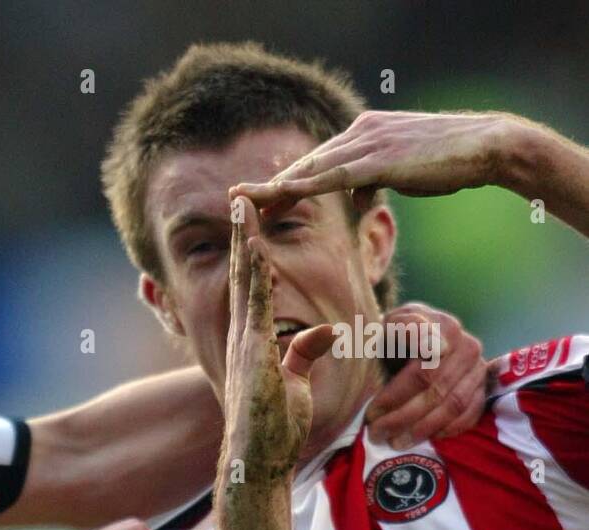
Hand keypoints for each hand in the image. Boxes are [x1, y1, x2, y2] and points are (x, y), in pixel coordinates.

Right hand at [222, 197, 336, 484]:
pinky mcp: (255, 357)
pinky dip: (257, 280)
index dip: (254, 248)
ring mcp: (246, 344)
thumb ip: (304, 352)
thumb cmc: (275, 428)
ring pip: (245, 283)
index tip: (255, 214)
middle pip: (244, 272)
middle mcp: (245, 335)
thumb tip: (321, 331)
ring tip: (244, 206)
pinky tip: (260, 254)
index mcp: (255, 339)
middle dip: (243, 232)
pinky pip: (256, 311)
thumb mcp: (296, 381)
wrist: (258, 461)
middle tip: (240, 193)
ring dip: (245, 243)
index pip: (254, 284)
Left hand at [232, 111, 514, 211]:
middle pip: (307, 162)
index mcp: (365, 133)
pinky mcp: (381, 158)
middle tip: (236, 200)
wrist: (487, 147)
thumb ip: (373, 182)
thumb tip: (357, 199)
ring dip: (277, 186)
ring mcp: (370, 143)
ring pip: (313, 168)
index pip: (318, 160)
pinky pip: (333, 176)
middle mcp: (361, 132)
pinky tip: (281, 195)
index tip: (261, 196)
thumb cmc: (449, 162)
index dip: (287, 180)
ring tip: (245, 201)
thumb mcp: (402, 174)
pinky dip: (304, 186)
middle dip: (272, 184)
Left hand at [364, 302, 486, 446]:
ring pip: (453, 407)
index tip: (372, 412)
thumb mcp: (392, 322)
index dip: (396, 395)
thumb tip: (436, 348)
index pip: (423, 371)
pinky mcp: (483, 388)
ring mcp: (479, 370)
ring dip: (422, 429)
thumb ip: (406, 327)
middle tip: (376, 433)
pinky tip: (422, 440)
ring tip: (393, 442)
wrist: (417, 334)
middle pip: (437, 392)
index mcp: (446, 328)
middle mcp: (468, 348)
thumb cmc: (396, 331)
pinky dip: (446, 430)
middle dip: (403, 417)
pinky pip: (469, 415)